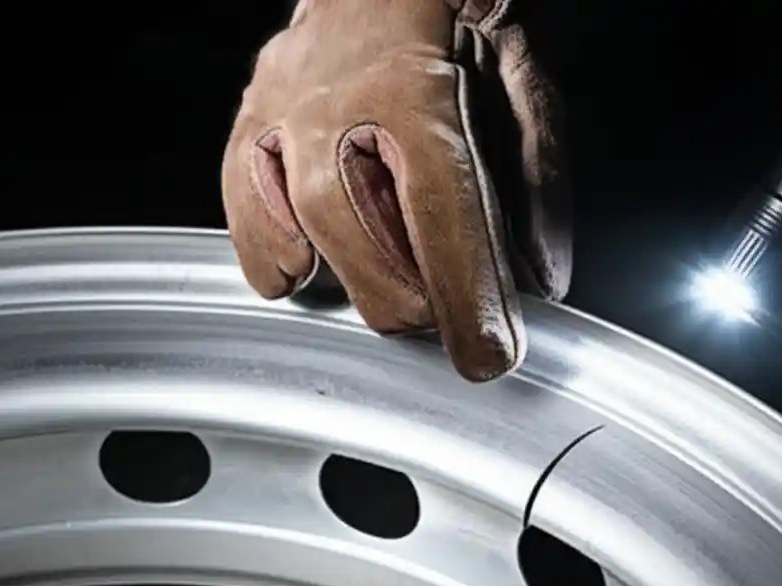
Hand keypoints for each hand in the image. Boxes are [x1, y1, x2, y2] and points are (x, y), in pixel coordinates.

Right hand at [221, 0, 570, 381]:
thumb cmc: (459, 2)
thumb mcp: (525, 67)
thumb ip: (539, 172)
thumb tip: (539, 276)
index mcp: (413, 80)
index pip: (440, 209)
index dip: (465, 293)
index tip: (488, 355)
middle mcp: (333, 92)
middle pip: (354, 231)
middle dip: (410, 298)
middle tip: (449, 315)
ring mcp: (283, 100)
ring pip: (299, 225)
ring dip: (355, 280)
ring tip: (398, 290)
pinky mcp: (254, 110)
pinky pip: (241, 199)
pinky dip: (270, 250)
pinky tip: (304, 268)